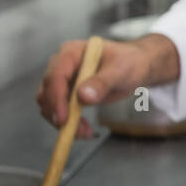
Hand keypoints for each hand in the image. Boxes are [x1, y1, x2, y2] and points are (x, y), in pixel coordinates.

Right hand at [36, 33, 178, 137]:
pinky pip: (59, 110)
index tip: (63, 119)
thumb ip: (102, 82)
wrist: (137, 67)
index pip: (56, 75)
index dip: (56, 98)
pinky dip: (68, 122)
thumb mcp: (120, 70)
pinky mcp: (67, 93)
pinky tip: (84, 129)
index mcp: (71, 52)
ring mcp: (63, 79)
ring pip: (49, 103)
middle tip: (76, 131)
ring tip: (85, 132)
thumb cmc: (130, 62)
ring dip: (62, 121)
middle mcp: (62, 64)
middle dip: (59, 113)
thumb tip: (83, 97)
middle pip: (48, 91)